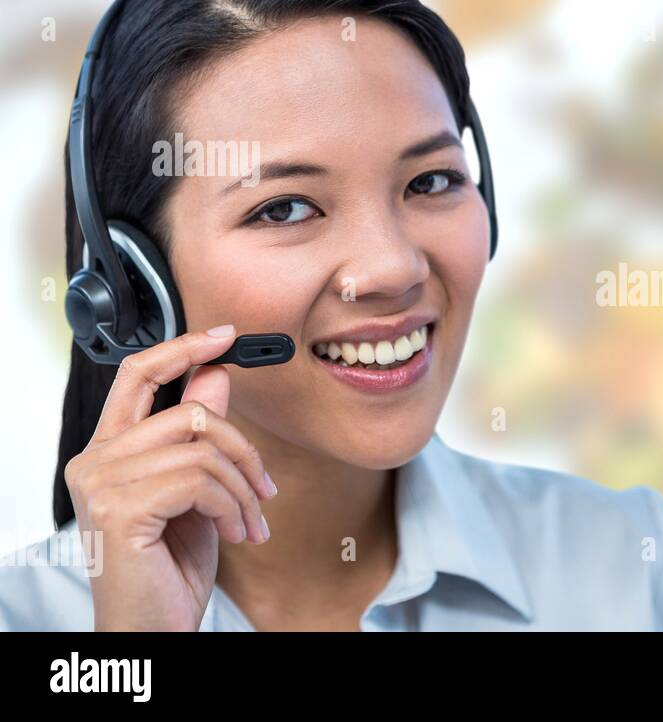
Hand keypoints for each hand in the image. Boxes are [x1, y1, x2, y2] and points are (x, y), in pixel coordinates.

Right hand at [66, 325, 276, 630]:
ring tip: (250, 523)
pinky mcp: (119, 507)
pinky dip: (232, 506)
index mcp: (108, 452)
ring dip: (244, 488)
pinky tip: (236, 533)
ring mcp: (101, 483)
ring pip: (203, 448)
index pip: (137, 375)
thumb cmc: (169, 569)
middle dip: (244, 450)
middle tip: (265, 491)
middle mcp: (94, 461)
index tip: (226, 336)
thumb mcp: (197, 492)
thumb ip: (199, 436)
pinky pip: (201, 480)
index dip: (182, 348)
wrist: (153, 630)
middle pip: (190, 412)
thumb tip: (216, 376)